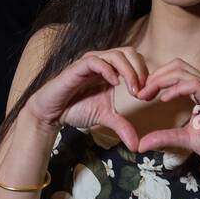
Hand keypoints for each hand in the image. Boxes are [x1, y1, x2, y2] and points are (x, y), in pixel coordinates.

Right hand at [25, 48, 149, 151]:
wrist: (52, 113)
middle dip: (141, 70)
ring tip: (132, 90)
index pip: (135, 60)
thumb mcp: (105, 118)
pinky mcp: (77, 67)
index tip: (147, 96)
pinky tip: (114, 84)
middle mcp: (102, 62)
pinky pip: (95, 61)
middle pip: (129, 52)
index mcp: (111, 70)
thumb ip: (122, 127)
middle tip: (142, 91)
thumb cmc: (76, 109)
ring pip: (116, 54)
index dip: (145, 75)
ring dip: (129, 71)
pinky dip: (108, 70)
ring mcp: (90, 63)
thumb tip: (137, 146)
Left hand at [135, 58, 199, 181]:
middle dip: (154, 76)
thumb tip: (140, 144)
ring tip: (147, 94)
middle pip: (177, 66)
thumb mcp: (186, 140)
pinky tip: (164, 99)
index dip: (155, 79)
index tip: (140, 94)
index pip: (176, 72)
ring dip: (160, 80)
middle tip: (139, 92)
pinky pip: (195, 85)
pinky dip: (176, 88)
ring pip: (183, 71)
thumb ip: (165, 137)